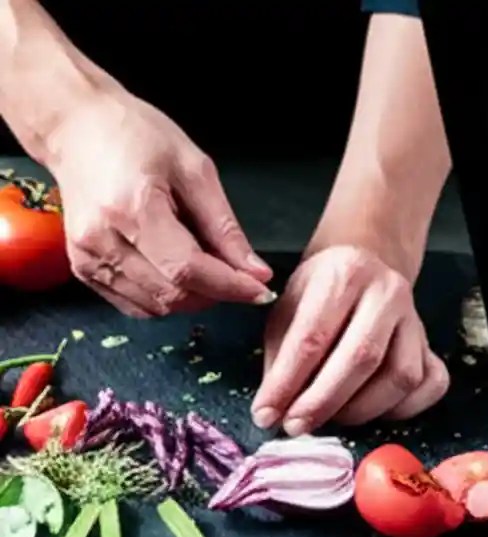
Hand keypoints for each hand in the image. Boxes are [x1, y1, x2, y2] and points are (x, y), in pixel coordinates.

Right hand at [47, 91, 274, 316]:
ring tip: (206, 265)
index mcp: (133, 210)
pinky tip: (176, 271)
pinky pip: (134, 304)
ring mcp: (86, 258)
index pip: (187, 270)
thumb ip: (225, 227)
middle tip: (237, 273)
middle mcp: (103, 240)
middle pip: (172, 294)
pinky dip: (165, 297)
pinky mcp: (82, 268)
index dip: (230, 286)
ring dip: (192, 297)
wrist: (75, 127)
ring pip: (155, 306)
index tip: (261, 290)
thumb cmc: (136, 136)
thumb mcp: (194, 170)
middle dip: (215, 293)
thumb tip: (256, 272)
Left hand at [251, 245, 448, 435]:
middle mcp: (388, 293)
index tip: (265, 415)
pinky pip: (431, 385)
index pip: (313, 337)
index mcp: (345, 275)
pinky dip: (403, 409)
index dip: (287, 382)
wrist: (367, 267)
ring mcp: (417, 320)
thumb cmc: (320, 294)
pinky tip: (373, 412)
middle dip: (323, 401)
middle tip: (295, 426)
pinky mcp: (432, 345)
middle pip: (362, 357)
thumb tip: (274, 410)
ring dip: (361, 409)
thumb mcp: (287, 311)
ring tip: (331, 418)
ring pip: (400, 376)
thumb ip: (281, 358)